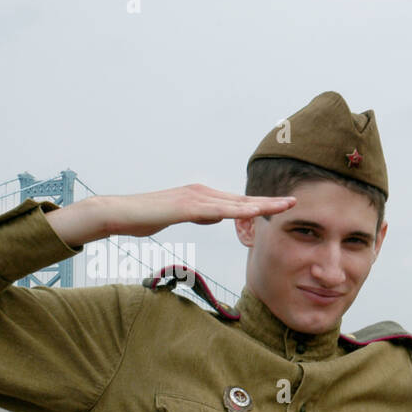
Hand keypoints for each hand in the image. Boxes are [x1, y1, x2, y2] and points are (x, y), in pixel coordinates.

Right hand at [45, 184, 295, 246]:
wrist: (117, 214)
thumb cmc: (146, 218)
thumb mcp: (180, 218)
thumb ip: (200, 216)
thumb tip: (217, 216)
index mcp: (201, 196)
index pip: (237, 202)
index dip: (261, 205)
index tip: (282, 206)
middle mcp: (201, 192)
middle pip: (242, 200)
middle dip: (268, 202)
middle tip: (294, 202)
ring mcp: (193, 198)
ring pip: (234, 203)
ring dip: (260, 204)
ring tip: (284, 205)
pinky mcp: (185, 207)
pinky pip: (216, 211)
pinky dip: (237, 211)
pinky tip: (253, 212)